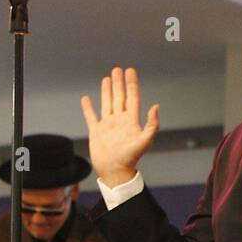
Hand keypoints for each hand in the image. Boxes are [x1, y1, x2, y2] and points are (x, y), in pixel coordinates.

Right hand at [80, 67, 159, 185]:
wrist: (114, 172)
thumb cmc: (130, 159)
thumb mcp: (144, 141)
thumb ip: (151, 125)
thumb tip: (155, 106)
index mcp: (131, 121)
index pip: (132, 97)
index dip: (132, 84)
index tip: (130, 71)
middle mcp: (120, 120)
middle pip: (119, 97)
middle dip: (119, 83)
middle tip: (118, 69)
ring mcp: (108, 125)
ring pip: (107, 103)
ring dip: (107, 91)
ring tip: (107, 78)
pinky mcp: (96, 132)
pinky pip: (91, 117)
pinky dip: (88, 108)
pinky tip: (86, 99)